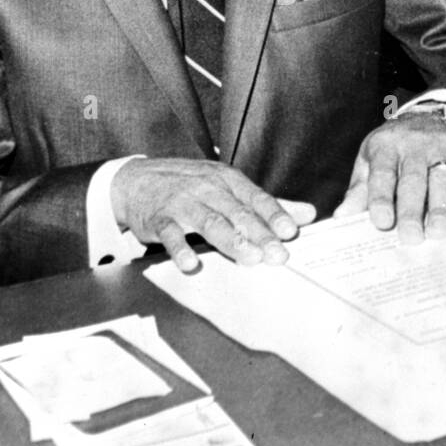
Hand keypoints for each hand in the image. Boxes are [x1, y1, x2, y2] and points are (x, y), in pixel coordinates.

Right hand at [112, 159, 316, 272]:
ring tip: (248, 259)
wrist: (137, 181)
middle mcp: (208, 188)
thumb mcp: (228, 188)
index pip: (256, 198)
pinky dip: (181, 249)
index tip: (290, 232)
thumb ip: (267, 204)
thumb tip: (307, 213)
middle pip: (237, 213)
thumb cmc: (190, 185)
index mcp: (228, 181)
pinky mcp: (159, 218)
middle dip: (259, 234)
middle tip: (277, 255)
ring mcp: (182, 202)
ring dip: (230, 241)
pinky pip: (171, 234)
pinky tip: (191, 264)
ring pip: (209, 222)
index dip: (274, 215)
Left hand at [334, 112, 445, 242]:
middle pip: (413, 179)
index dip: (381, 198)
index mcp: (384, 146)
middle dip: (412, 210)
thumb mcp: (368, 163)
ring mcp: (440, 146)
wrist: (423, 118)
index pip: (382, 173)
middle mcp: (413, 143)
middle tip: (411, 238)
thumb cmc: (390, 152)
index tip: (382, 223)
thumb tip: (341, 217)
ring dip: (441, 208)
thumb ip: (358, 191)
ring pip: (442, 178)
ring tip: (437, 233)